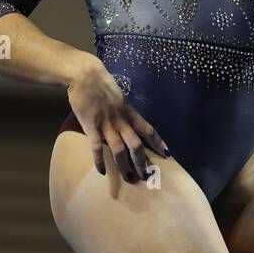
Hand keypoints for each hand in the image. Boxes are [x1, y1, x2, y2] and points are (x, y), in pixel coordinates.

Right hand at [65, 55, 170, 184]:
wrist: (86, 75)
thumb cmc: (102, 84)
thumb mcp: (120, 97)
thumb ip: (124, 110)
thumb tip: (129, 120)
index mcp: (129, 111)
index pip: (148, 129)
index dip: (159, 142)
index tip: (167, 154)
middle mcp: (121, 120)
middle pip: (136, 144)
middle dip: (143, 161)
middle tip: (147, 176)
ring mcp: (106, 124)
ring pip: (119, 149)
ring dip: (125, 165)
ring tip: (129, 177)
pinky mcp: (91, 126)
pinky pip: (96, 147)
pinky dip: (99, 160)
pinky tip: (101, 171)